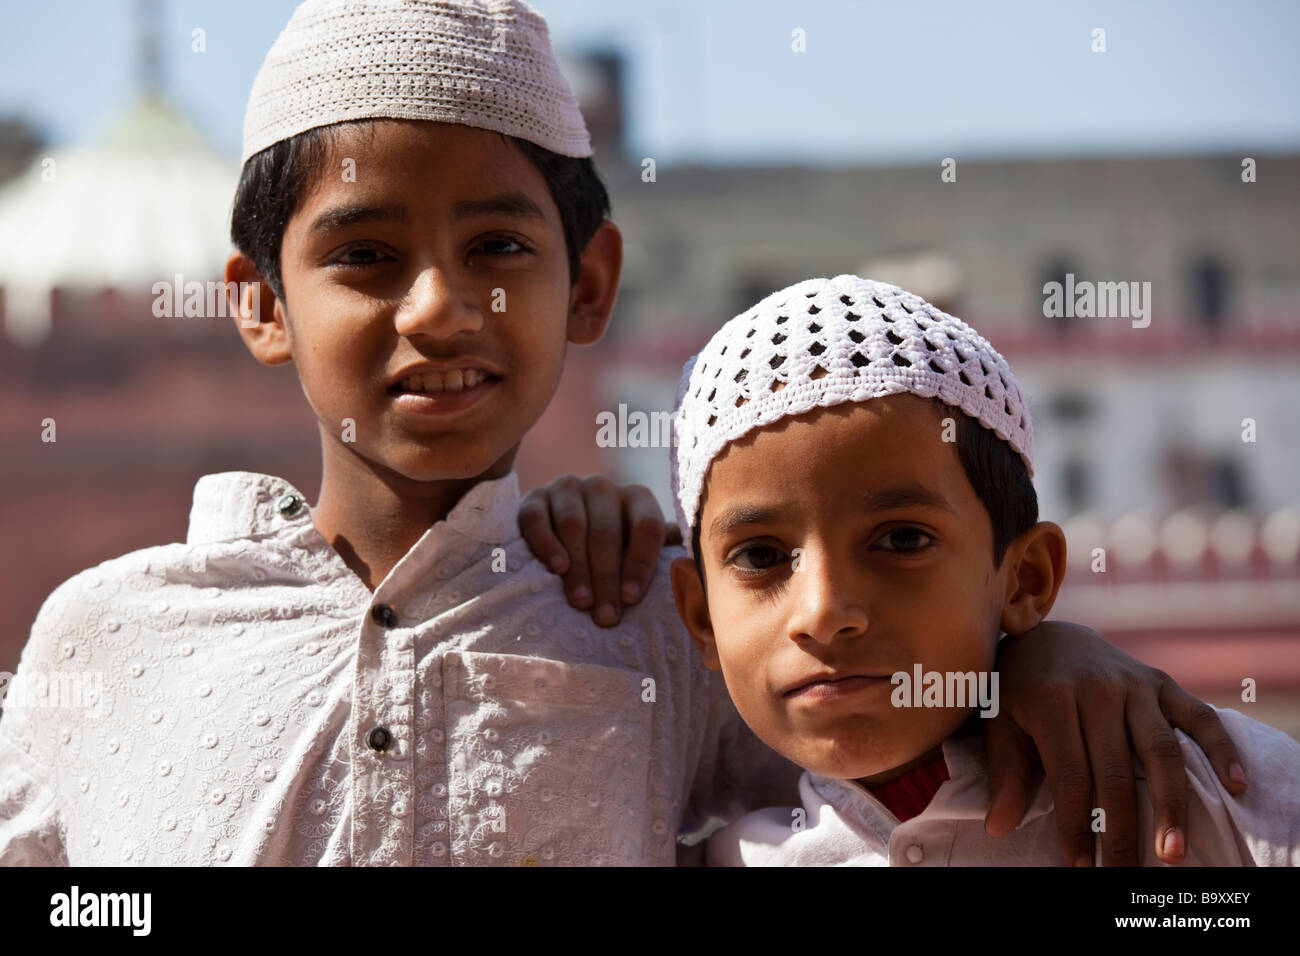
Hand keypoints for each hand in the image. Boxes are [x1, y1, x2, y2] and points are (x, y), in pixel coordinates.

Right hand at [518, 474, 680, 626]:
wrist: (560, 531)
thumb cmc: (615, 552)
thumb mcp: (641, 550)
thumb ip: (669, 558)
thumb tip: (701, 581)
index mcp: (638, 498)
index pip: (647, 527)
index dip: (641, 564)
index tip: (631, 599)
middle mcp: (604, 487)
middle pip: (608, 531)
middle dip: (607, 577)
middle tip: (605, 616)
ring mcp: (567, 488)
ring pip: (574, 526)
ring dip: (579, 567)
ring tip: (581, 602)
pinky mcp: (534, 497)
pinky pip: (538, 518)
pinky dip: (545, 543)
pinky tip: (555, 568)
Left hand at [983, 620, 1245, 865]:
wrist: (1049, 634)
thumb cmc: (1020, 688)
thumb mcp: (1000, 720)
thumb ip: (1006, 771)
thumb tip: (998, 827)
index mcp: (1052, 698)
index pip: (1070, 774)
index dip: (1076, 823)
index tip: (1078, 864)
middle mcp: (1098, 690)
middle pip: (1117, 770)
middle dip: (1121, 829)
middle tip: (1123, 873)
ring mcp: (1136, 685)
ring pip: (1162, 751)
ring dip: (1172, 804)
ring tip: (1172, 851)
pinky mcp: (1163, 683)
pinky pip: (1200, 717)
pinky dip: (1222, 749)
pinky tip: (1235, 786)